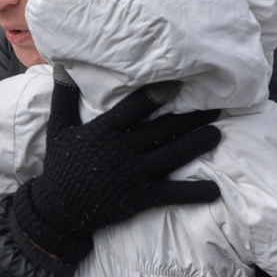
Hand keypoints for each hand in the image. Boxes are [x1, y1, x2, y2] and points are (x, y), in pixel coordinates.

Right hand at [10, 66, 221, 262]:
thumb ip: (64, 96)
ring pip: (174, 155)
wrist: (58, 211)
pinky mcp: (141, 198)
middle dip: (191, 116)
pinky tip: (215, 190)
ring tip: (217, 133)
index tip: (180, 82)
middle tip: (216, 104)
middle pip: (164, 128)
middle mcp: (123, 150)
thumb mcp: (59, 128)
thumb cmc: (60, 166)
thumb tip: (62, 65)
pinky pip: (173, 194)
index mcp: (105, 131)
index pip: (135, 107)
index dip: (158, 94)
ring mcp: (135, 175)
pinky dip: (194, 193)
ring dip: (198, 144)